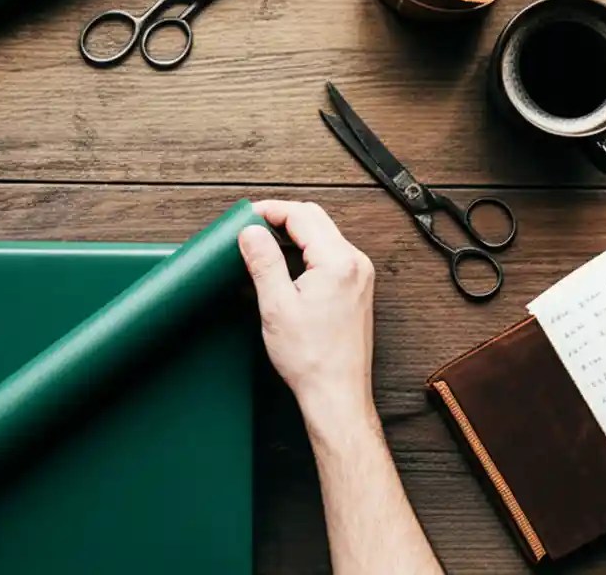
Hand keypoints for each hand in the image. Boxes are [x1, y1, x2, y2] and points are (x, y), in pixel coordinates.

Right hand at [238, 201, 377, 432]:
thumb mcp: (276, 306)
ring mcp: (359, 276)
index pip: (302, 216)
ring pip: (323, 237)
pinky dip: (305, 253)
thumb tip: (250, 231)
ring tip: (262, 247)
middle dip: (281, 219)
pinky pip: (330, 256)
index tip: (246, 217)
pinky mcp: (357, 290)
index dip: (270, 211)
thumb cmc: (311, 359)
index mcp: (338, 261)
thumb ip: (263, 262)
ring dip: (293, 235)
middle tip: (251, 228)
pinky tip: (284, 267)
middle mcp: (355, 263)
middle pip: (315, 220)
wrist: (336, 394)